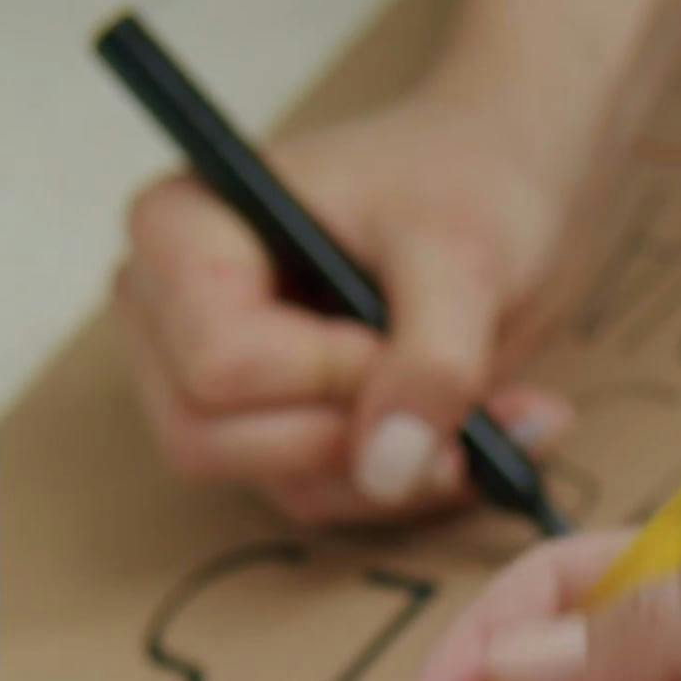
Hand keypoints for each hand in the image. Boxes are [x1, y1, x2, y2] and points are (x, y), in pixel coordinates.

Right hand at [114, 92, 573, 524]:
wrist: (507, 192)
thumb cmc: (464, 182)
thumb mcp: (464, 255)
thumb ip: (433, 358)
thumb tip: (389, 468)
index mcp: (182, 229)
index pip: (215, 360)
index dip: (320, 375)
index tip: (392, 338)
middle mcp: (174, 313)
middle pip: (208, 439)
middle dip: (345, 436)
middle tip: (445, 393)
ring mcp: (218, 386)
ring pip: (280, 484)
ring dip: (397, 470)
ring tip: (486, 412)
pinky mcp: (277, 436)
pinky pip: (328, 498)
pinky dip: (411, 481)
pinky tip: (470, 432)